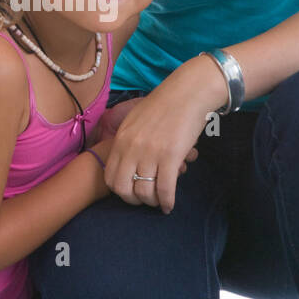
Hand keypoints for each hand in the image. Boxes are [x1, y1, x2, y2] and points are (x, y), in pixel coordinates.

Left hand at [103, 61, 225, 213]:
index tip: (131, 192)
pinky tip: (169, 206)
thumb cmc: (165, 104)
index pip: (109, 176)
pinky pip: (165, 189)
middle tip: (145, 200)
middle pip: (123, 189)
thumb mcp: (135, 120)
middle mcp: (132, 148)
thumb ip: (129, 141)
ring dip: (152, 202)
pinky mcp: (171, 157)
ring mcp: (150, 153)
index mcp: (121, 139)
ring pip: (144, 192)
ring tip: (159, 201)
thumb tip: (129, 162)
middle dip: (133, 200)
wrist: (188, 92)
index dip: (119, 190)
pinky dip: (167, 202)